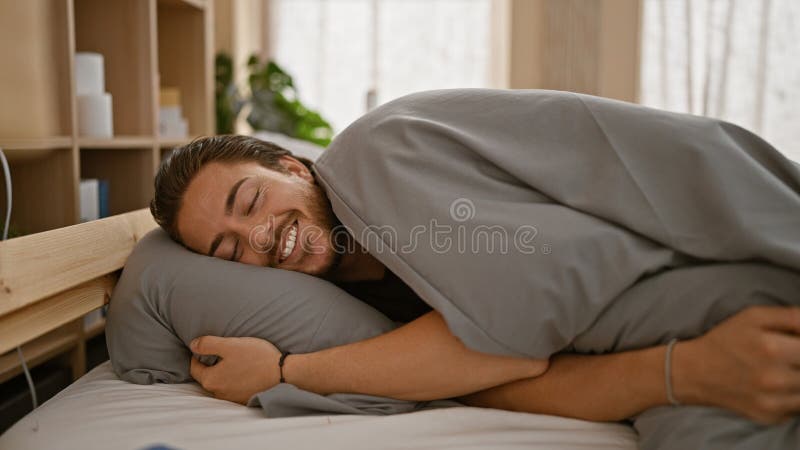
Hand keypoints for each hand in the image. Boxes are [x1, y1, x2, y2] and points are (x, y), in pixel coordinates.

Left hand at [189, 336, 281, 404]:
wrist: (282, 374)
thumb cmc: (256, 358)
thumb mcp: (230, 345)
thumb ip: (208, 344)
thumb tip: (192, 345)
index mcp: (211, 380)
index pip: (194, 368)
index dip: (196, 356)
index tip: (202, 347)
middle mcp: (218, 393)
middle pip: (207, 377)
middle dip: (210, 365)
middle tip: (218, 353)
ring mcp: (232, 398)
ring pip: (221, 383)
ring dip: (223, 373)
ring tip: (232, 361)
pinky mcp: (244, 399)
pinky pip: (233, 388)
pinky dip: (234, 380)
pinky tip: (243, 371)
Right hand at [673, 306, 799, 423]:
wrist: (695, 372)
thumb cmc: (726, 339)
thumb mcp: (754, 316)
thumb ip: (792, 317)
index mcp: (772, 349)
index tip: (794, 343)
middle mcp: (775, 379)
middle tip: (788, 355)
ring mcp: (773, 402)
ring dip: (799, 378)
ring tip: (784, 368)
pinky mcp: (770, 417)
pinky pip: (798, 407)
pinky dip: (793, 395)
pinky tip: (777, 385)